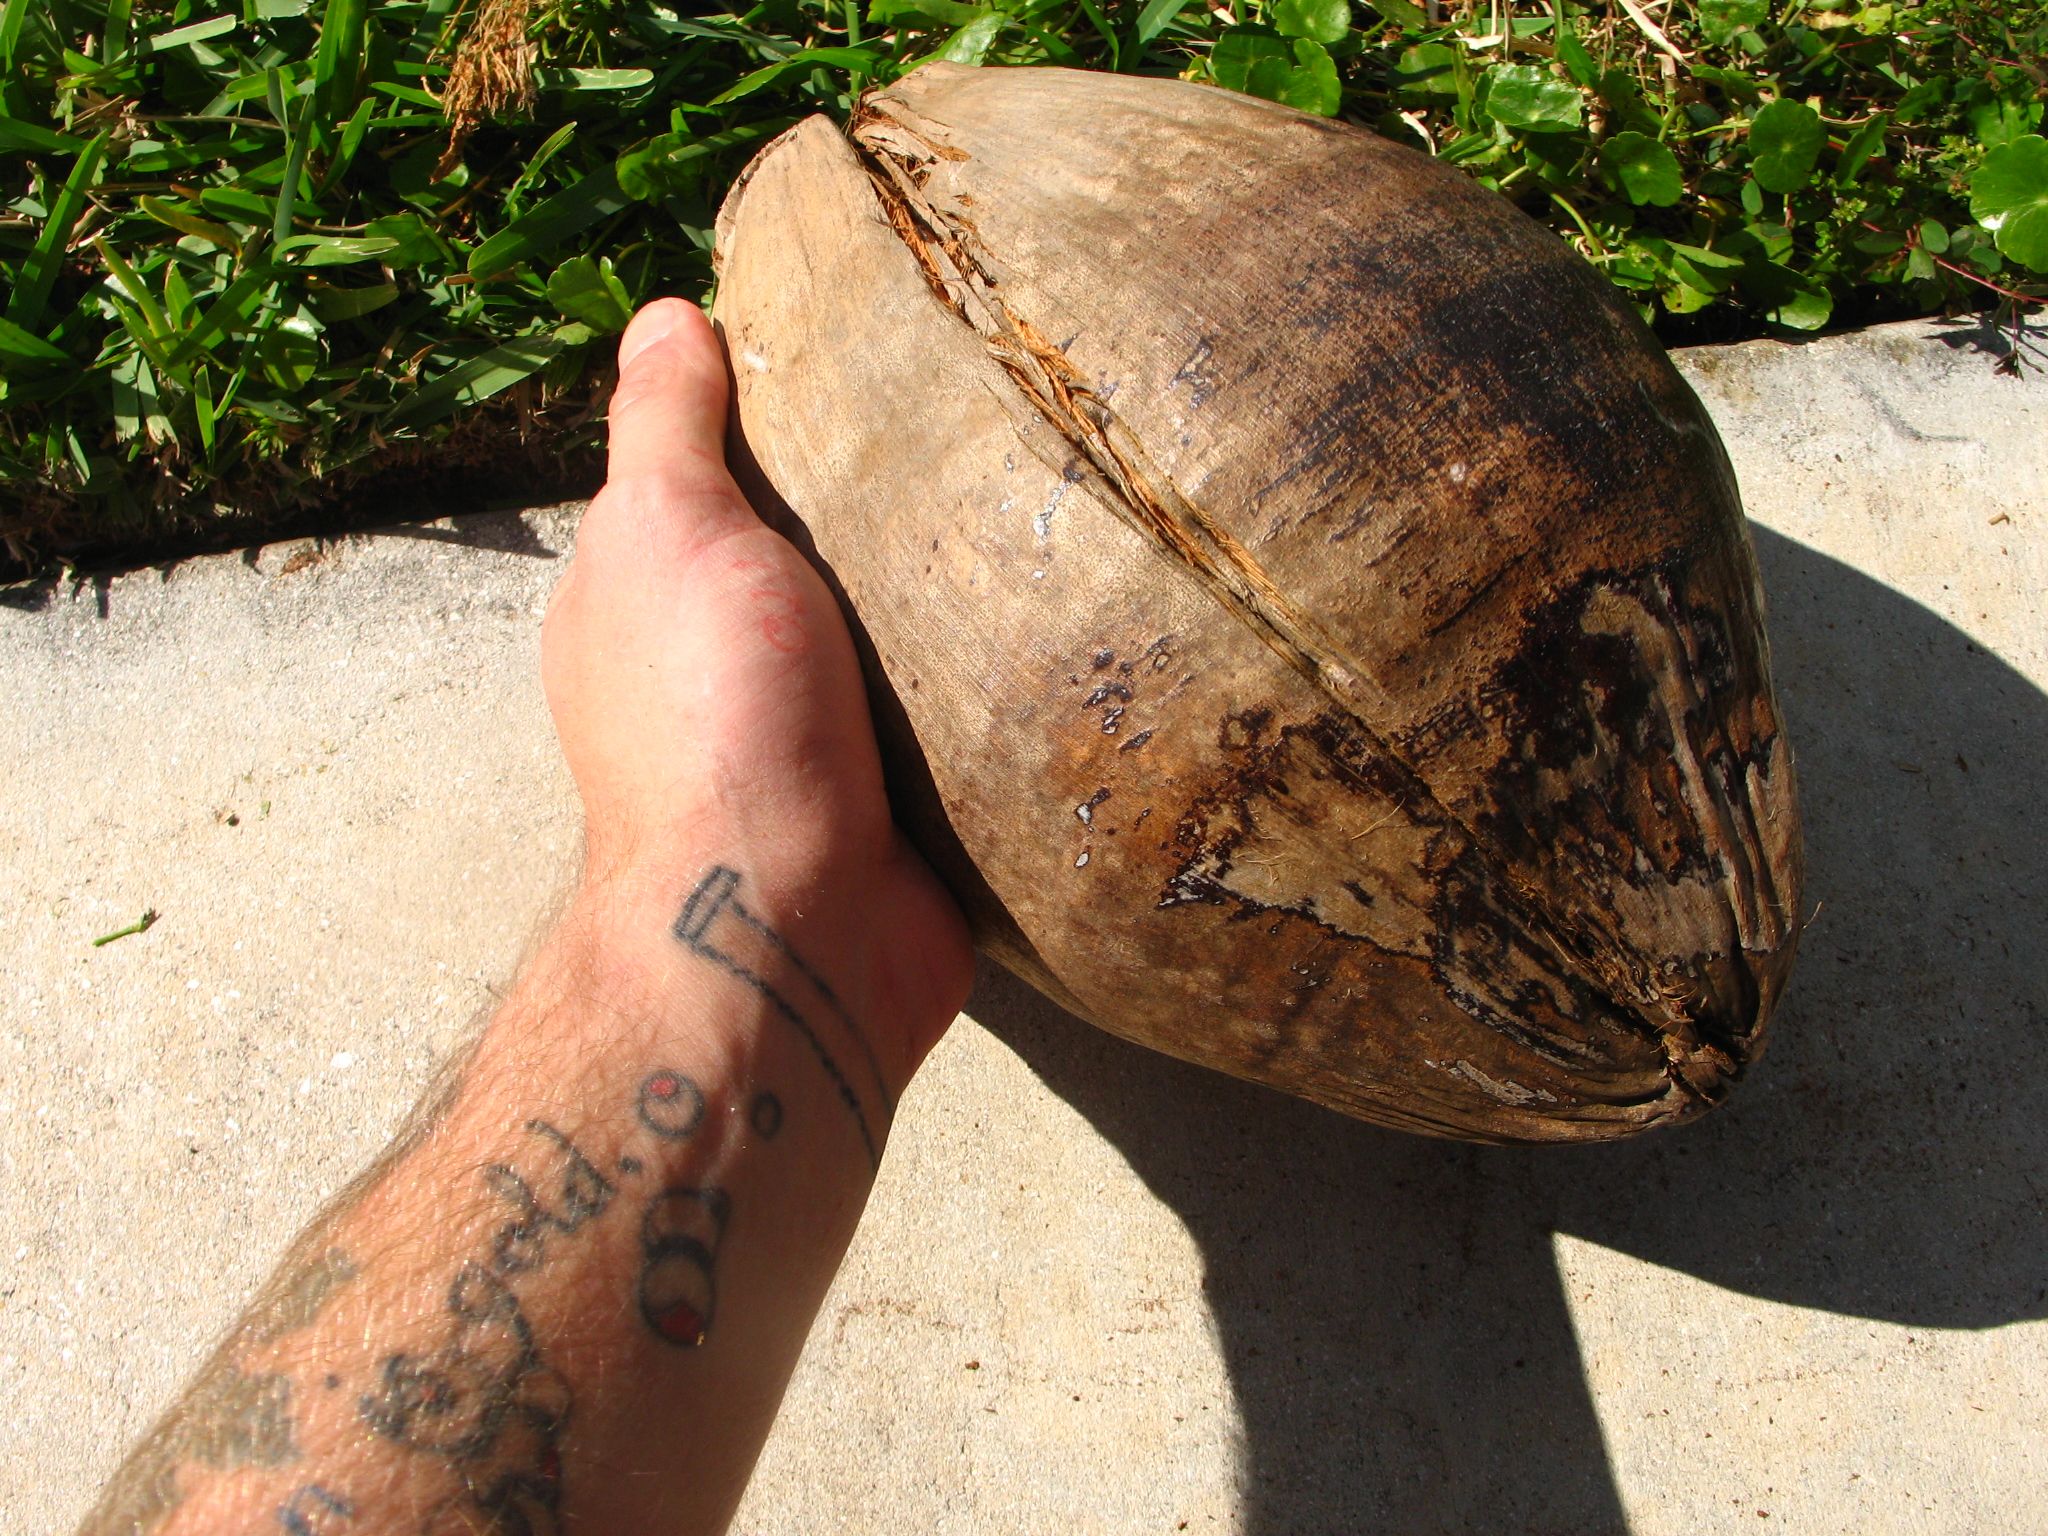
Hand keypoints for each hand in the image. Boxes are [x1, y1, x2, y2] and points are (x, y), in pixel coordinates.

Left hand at [541, 297, 971, 1081]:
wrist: (794, 926)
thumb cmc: (715, 716)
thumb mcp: (668, 531)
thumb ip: (666, 427)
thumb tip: (667, 314)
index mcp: (639, 600)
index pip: (703, 475)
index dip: (770, 410)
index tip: (866, 346)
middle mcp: (713, 670)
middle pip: (804, 550)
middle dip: (874, 499)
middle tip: (982, 416)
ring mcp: (804, 740)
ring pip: (881, 633)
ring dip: (940, 590)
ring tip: (1037, 497)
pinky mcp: (892, 799)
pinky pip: (943, 714)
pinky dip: (981, 675)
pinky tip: (1049, 617)